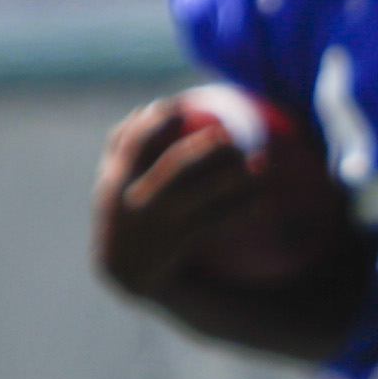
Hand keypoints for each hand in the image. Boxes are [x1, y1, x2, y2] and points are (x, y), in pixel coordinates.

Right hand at [91, 99, 257, 299]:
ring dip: (233, 180)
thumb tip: (146, 108)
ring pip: (202, 197)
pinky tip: (263, 204)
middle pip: (176, 166)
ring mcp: (158, 225)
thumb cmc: (125, 213)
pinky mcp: (176, 246)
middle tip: (232, 136)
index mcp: (116, 179)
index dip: (154, 122)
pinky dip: (239, 213)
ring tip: (262, 166)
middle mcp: (135, 201)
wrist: (124, 271)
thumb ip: (123, 145)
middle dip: (205, 149)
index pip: (132, 141)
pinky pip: (215, 225)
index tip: (178, 107)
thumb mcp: (113, 180)